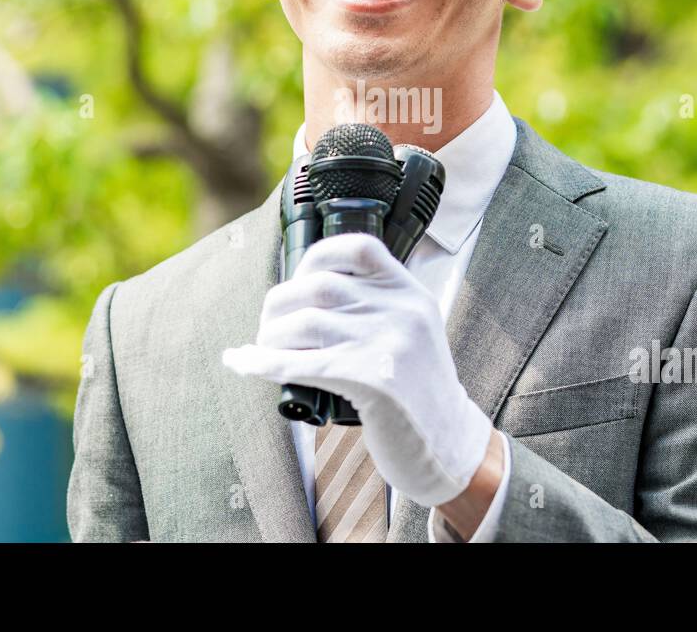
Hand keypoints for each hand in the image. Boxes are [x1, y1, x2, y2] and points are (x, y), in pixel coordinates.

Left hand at [221, 233, 493, 507]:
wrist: (451, 446)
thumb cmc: (419, 394)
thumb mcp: (412, 335)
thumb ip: (377, 309)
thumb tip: (304, 295)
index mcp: (410, 294)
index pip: (358, 249)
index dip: (316, 257)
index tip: (298, 280)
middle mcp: (401, 311)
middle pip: (318, 287)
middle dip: (279, 304)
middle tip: (269, 327)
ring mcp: (388, 343)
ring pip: (304, 322)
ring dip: (269, 337)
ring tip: (262, 350)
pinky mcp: (372, 380)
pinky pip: (299, 363)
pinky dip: (263, 363)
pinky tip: (245, 364)